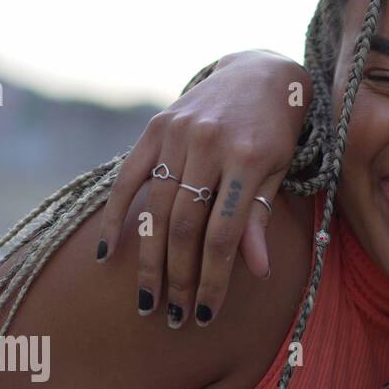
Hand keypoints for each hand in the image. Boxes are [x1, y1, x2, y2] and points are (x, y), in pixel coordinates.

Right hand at [96, 50, 311, 326]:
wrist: (260, 73)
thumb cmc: (276, 132)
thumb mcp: (279, 171)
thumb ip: (259, 218)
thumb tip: (256, 272)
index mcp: (250, 159)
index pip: (224, 233)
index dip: (213, 278)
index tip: (206, 313)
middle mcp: (211, 145)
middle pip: (185, 226)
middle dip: (179, 277)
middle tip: (174, 315)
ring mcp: (179, 133)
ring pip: (155, 209)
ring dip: (150, 260)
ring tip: (149, 299)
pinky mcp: (156, 126)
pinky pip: (128, 177)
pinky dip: (116, 216)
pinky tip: (109, 254)